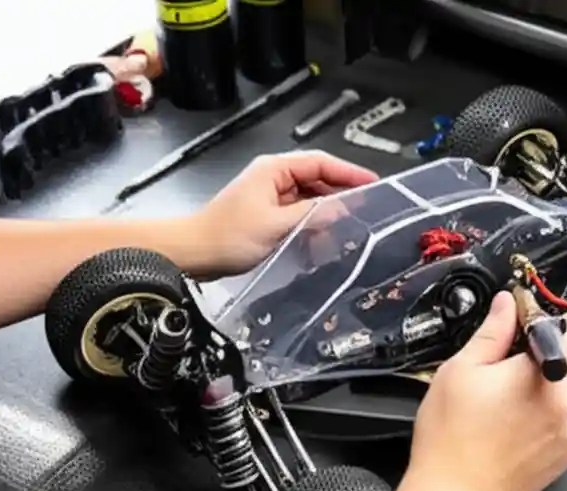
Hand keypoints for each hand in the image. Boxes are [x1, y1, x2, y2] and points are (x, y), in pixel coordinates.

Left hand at [196, 151, 378, 275]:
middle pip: (317, 179)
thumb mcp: (277, 225)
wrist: (194, 253)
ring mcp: (269, 196)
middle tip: (365, 207)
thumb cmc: (227, 236)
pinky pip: (298, 213)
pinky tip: (323, 235)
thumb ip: (312, 215)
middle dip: (340, 192)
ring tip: (347, 224)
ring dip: (326, 210)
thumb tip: (341, 208)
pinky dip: (312, 222)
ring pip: (309, 197)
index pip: (320, 162)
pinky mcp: (267, 214)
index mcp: (274, 169)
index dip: (348, 172)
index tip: (371, 182)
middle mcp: (273, 177)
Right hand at [405, 292, 566, 490]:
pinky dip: (554, 412)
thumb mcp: (461, 371)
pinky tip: (519, 421)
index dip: (555, 319)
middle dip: (560, 352)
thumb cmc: (452, 438)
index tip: (530, 325)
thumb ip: (492, 332)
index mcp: (544, 373)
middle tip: (518, 362)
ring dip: (558, 382)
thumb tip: (507, 304)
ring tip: (515, 396)